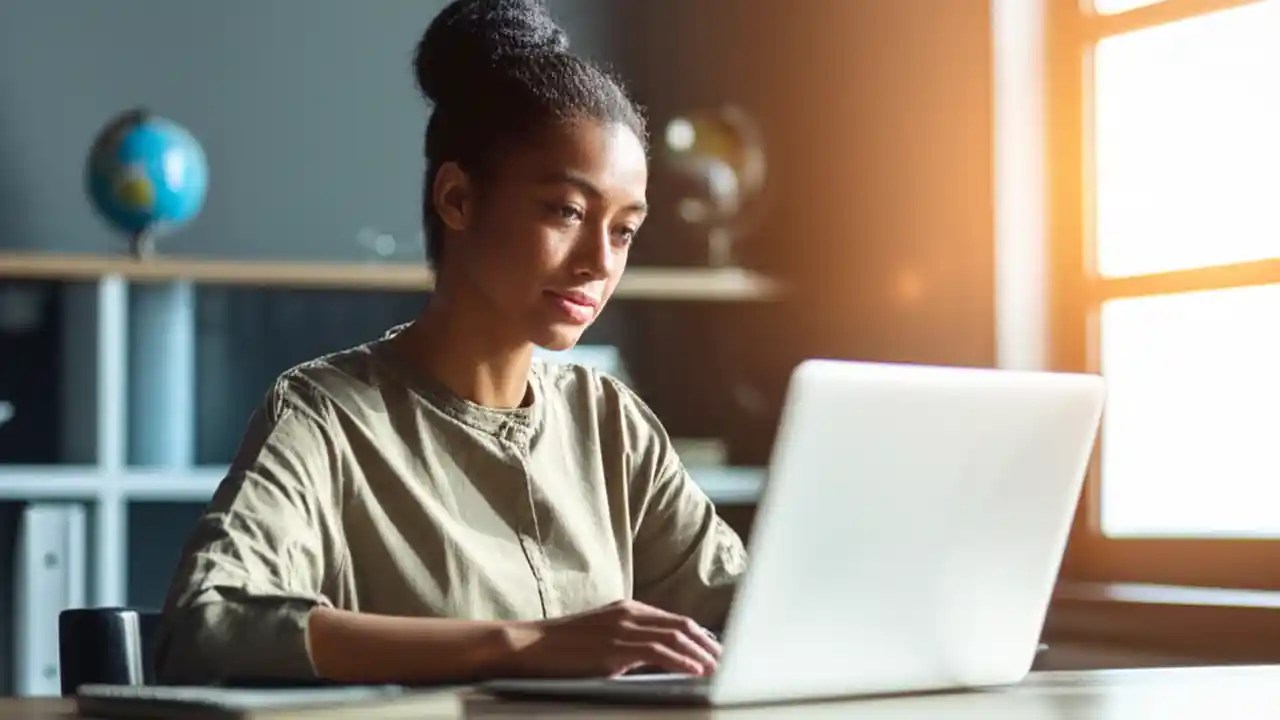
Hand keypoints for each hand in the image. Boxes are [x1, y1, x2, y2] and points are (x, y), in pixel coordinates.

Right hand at [497, 600, 721, 677]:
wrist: (528, 645)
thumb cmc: (562, 646)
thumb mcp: (601, 636)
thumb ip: (629, 640)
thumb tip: (657, 657)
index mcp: (629, 608)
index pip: (675, 619)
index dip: (700, 635)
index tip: (717, 651)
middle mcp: (630, 613)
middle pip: (682, 625)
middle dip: (708, 644)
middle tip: (727, 661)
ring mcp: (622, 629)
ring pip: (674, 637)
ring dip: (700, 654)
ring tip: (718, 669)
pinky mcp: (614, 648)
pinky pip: (658, 652)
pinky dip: (681, 661)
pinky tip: (695, 671)